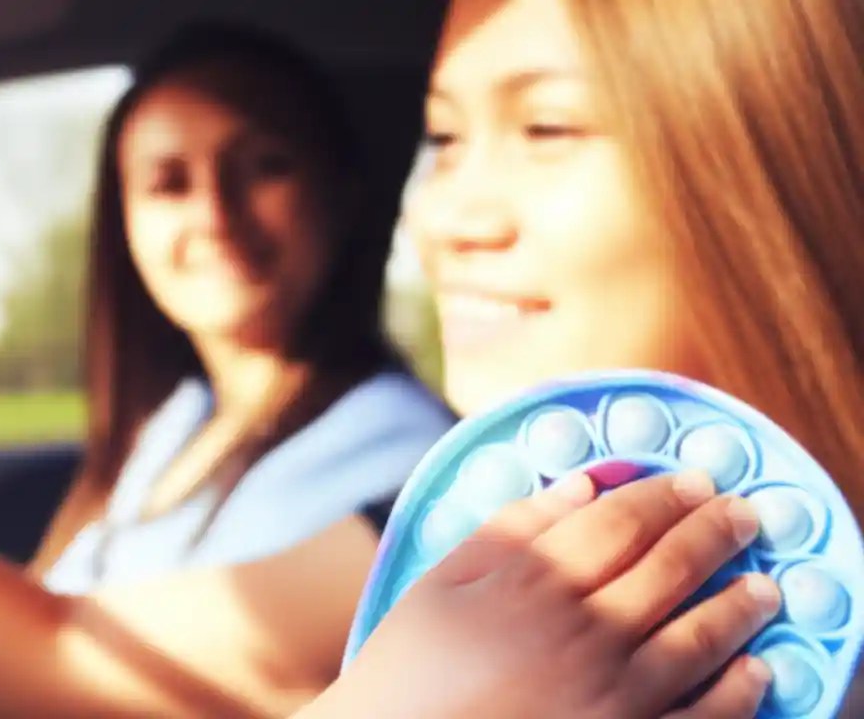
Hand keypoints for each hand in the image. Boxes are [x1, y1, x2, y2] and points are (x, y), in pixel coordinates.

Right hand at [314, 471, 776, 717]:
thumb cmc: (410, 668)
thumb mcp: (440, 584)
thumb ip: (508, 530)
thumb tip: (579, 486)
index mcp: (533, 587)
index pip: (619, 524)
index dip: (664, 496)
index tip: (694, 480)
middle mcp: (581, 635)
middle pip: (668, 570)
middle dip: (714, 535)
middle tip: (743, 515)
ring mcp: (609, 696)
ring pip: (697, 638)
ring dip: (740, 605)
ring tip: (764, 586)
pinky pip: (699, 718)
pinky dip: (736, 693)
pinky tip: (754, 671)